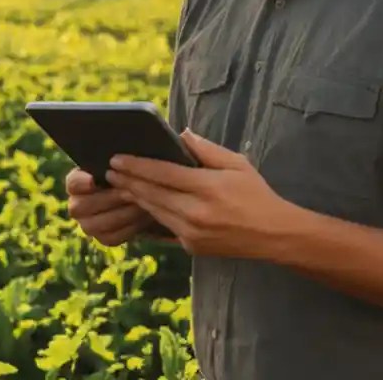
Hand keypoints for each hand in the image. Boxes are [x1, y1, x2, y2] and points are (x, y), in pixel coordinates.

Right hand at [65, 166, 157, 245]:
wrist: (149, 193)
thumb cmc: (133, 172)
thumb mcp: (126, 163)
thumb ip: (119, 162)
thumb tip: (120, 159)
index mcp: (77, 182)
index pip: (72, 183)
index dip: (80, 182)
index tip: (93, 180)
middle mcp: (77, 205)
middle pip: (80, 206)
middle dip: (108, 199)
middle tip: (130, 192)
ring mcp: (88, 224)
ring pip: (96, 224)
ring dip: (122, 213)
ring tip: (142, 203)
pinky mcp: (104, 238)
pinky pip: (111, 237)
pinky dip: (129, 227)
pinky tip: (144, 216)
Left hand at [106, 128, 296, 258]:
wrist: (274, 235)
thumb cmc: (255, 194)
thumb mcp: (236, 163)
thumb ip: (206, 149)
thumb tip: (179, 135)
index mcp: (208, 188)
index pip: (163, 173)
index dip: (137, 165)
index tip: (117, 158)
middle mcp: (197, 213)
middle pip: (152, 193)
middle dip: (128, 180)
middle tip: (109, 169)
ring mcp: (192, 233)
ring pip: (154, 211)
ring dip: (134, 196)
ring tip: (118, 183)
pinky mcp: (191, 247)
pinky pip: (163, 226)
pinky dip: (149, 213)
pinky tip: (137, 203)